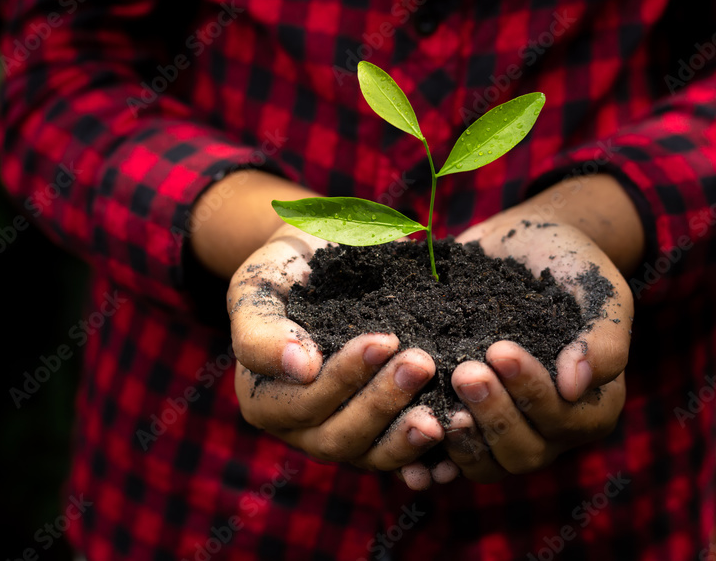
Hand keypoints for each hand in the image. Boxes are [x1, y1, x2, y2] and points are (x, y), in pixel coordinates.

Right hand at [228, 222, 445, 473]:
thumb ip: (262, 331)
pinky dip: (430, 453)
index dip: (345, 377)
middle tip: (422, 363)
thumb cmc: (284, 270)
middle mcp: (301, 429)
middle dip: (383, 402)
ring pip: (373, 455)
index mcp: (265, 400)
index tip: (383, 340)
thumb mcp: (257, 288)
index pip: (305, 402)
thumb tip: (303, 368)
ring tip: (448, 411)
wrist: (320, 259)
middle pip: (340, 436)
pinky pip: (402, 455)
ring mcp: (342, 435)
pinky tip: (459, 431)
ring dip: (410, 436)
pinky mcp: (379, 434)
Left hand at [440, 214, 633, 482]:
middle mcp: (549, 428)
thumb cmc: (572, 265)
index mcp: (591, 405)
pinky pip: (447, 456)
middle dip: (493, 415)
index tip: (500, 350)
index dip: (531, 392)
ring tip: (433, 401)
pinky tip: (406, 442)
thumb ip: (603, 338)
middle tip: (465, 372)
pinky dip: (427, 456)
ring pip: (485, 464)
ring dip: (460, 438)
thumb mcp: (601, 291)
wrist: (523, 244)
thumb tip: (575, 385)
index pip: (563, 420)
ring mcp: (505, 426)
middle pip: (523, 452)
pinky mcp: (465, 417)